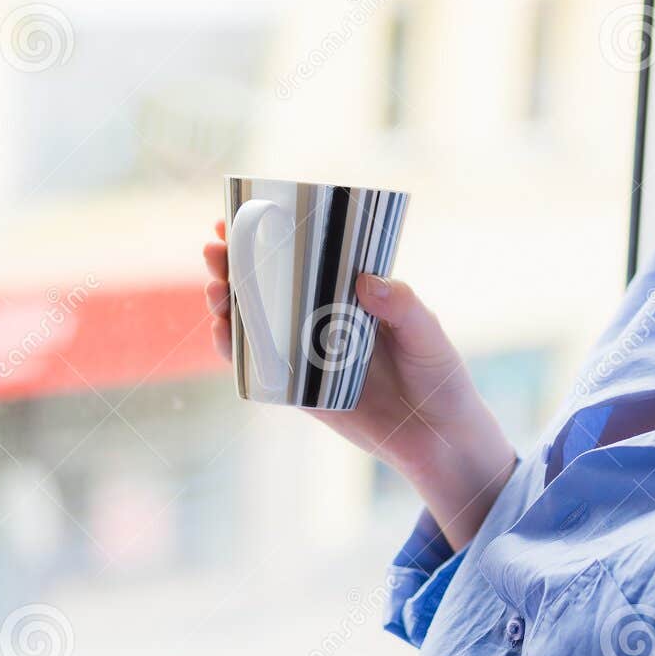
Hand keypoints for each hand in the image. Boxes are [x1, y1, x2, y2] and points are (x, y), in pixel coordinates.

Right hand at [204, 219, 515, 548]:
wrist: (437, 439)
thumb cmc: (439, 377)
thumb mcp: (427, 335)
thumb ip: (403, 307)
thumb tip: (366, 281)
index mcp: (350, 295)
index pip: (303, 257)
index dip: (267, 236)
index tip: (238, 216)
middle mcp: (323, 319)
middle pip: (267, 286)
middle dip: (234, 265)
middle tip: (215, 250)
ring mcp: (308, 354)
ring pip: (255, 323)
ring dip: (227, 303)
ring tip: (215, 289)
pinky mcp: (300, 391)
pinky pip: (259, 369)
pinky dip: (234, 351)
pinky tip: (221, 334)